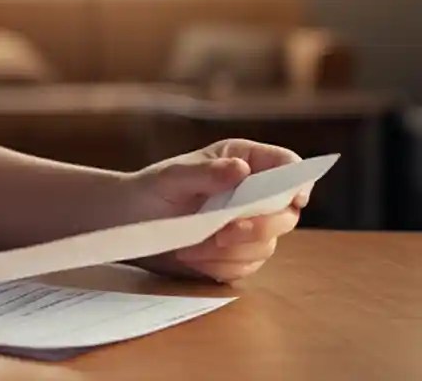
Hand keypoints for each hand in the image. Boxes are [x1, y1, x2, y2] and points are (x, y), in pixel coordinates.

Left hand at [127, 139, 307, 282]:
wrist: (128, 222)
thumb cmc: (150, 189)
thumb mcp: (171, 177)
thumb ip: (206, 173)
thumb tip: (241, 170)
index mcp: (244, 161)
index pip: (288, 166)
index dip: (297, 181)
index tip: (292, 199)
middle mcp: (253, 193)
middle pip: (286, 213)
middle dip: (259, 227)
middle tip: (223, 234)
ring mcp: (249, 225)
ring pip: (267, 244)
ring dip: (231, 251)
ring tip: (192, 247)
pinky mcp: (238, 254)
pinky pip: (247, 267)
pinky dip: (222, 266)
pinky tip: (194, 258)